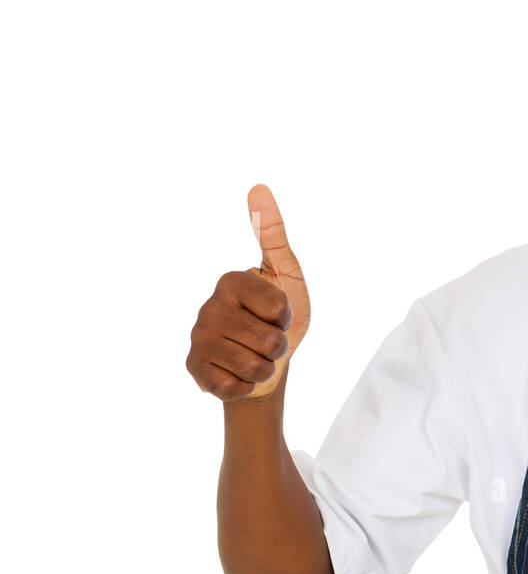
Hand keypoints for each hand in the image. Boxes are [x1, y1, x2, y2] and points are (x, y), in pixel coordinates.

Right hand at [186, 184, 311, 400]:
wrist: (266, 364)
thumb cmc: (280, 318)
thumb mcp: (286, 275)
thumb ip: (273, 235)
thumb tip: (258, 186)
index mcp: (229, 280)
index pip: (277, 307)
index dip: (287, 316)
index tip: (277, 313)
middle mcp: (206, 306)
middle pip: (269, 340)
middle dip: (279, 347)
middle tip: (268, 340)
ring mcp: (197, 338)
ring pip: (254, 367)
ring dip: (266, 368)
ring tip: (256, 356)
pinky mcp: (194, 369)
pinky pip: (234, 387)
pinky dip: (246, 386)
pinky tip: (238, 374)